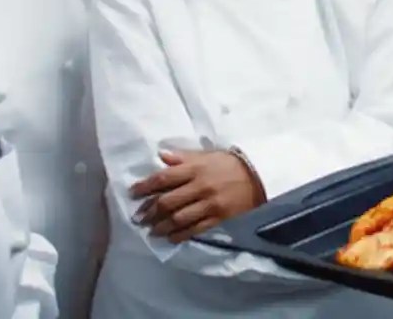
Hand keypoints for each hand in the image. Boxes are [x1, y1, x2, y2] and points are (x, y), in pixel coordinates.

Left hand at [130, 149, 264, 243]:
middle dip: (150, 210)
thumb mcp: (208, 155)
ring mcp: (210, 204)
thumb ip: (184, 157)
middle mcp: (200, 186)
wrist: (259, 177)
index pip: (164, 178)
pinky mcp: (219, 218)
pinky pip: (195, 229)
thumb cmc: (231, 164)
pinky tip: (170, 238)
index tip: (133, 193)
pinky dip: (180, 235)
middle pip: (167, 201)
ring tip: (151, 230)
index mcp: (196, 168)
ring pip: (178, 218)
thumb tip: (161, 156)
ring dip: (161, 226)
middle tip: (138, 217)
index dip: (145, 186)